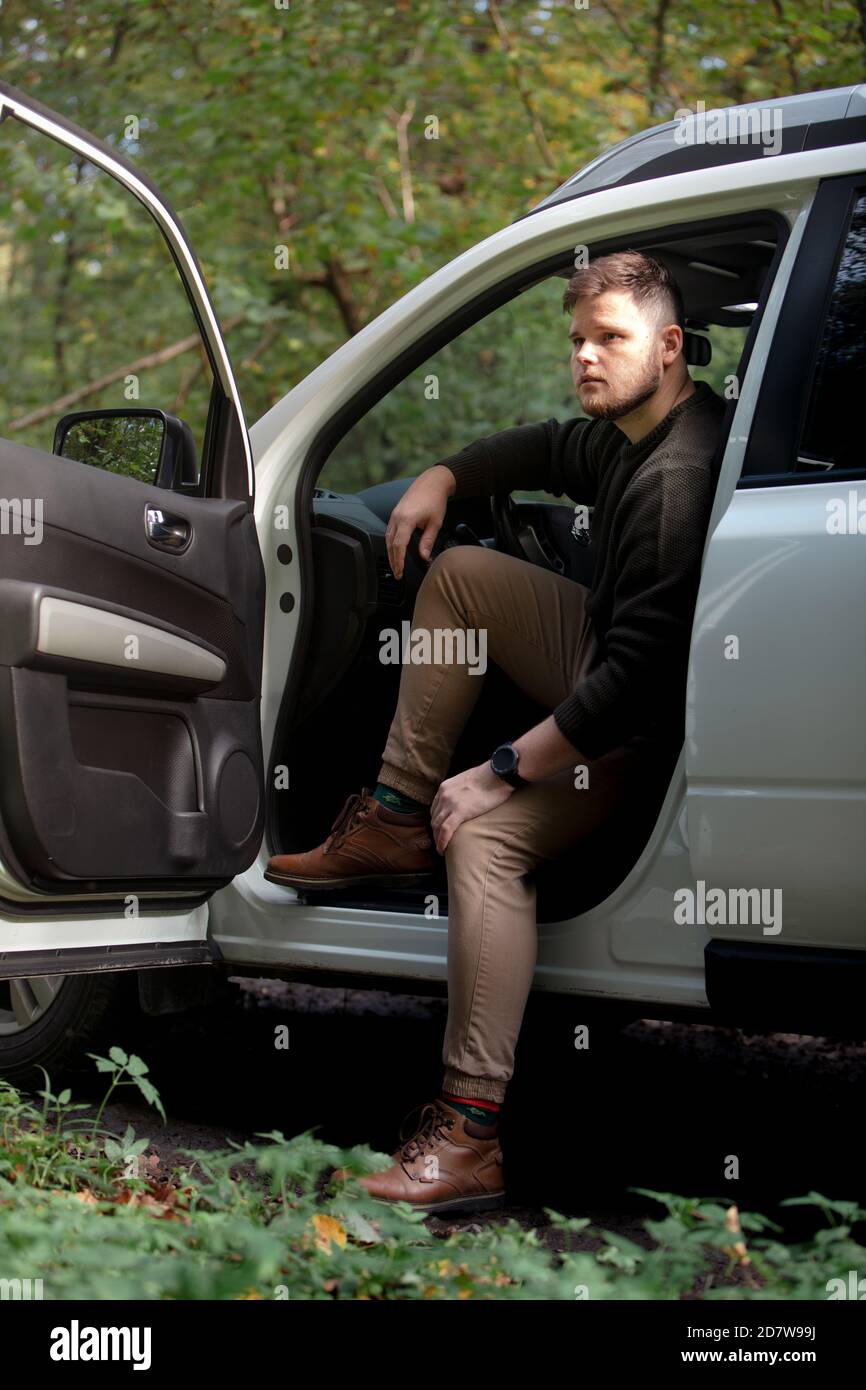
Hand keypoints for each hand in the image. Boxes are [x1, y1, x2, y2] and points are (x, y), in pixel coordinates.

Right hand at [385, 464, 455, 579]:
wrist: (432, 482)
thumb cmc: (435, 499)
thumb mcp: (435, 523)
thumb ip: (428, 541)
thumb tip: (424, 556)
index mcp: (406, 519)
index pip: (399, 546)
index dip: (399, 561)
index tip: (400, 571)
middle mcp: (397, 517)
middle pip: (391, 544)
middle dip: (393, 560)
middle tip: (398, 573)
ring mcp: (394, 514)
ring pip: (388, 538)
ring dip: (391, 553)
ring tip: (396, 565)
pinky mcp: (395, 513)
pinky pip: (389, 531)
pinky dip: (391, 543)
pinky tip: (395, 550)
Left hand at [430, 761, 513, 853]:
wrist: (498, 773)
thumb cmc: (490, 776)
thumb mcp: (468, 781)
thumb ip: (462, 790)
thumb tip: (467, 799)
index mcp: (445, 787)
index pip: (435, 809)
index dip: (436, 822)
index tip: (440, 830)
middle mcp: (444, 794)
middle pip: (434, 819)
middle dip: (435, 833)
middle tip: (440, 843)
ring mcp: (450, 803)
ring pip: (437, 826)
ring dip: (437, 840)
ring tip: (441, 850)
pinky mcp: (460, 811)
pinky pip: (446, 830)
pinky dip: (442, 842)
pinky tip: (443, 850)